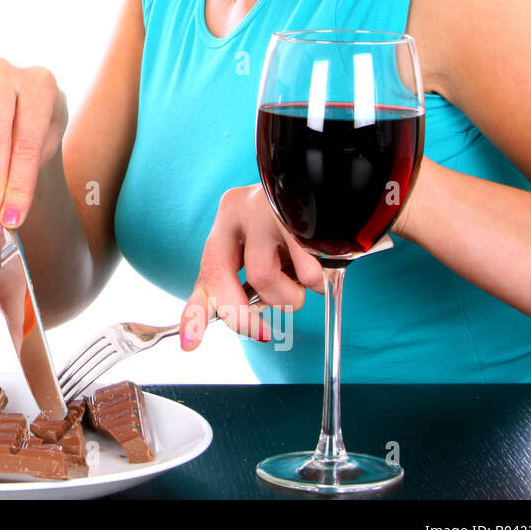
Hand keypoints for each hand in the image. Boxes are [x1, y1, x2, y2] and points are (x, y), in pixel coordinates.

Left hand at [180, 184, 323, 350]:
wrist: (340, 185)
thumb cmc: (301, 226)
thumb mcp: (267, 246)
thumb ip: (244, 277)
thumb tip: (233, 319)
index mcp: (227, 218)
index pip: (206, 269)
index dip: (196, 311)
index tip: (190, 344)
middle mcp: (239, 209)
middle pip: (223, 276)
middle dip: (241, 315)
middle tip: (262, 333)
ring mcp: (268, 209)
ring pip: (263, 278)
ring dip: (287, 296)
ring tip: (301, 281)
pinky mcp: (299, 214)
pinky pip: (305, 272)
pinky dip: (315, 283)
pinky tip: (320, 268)